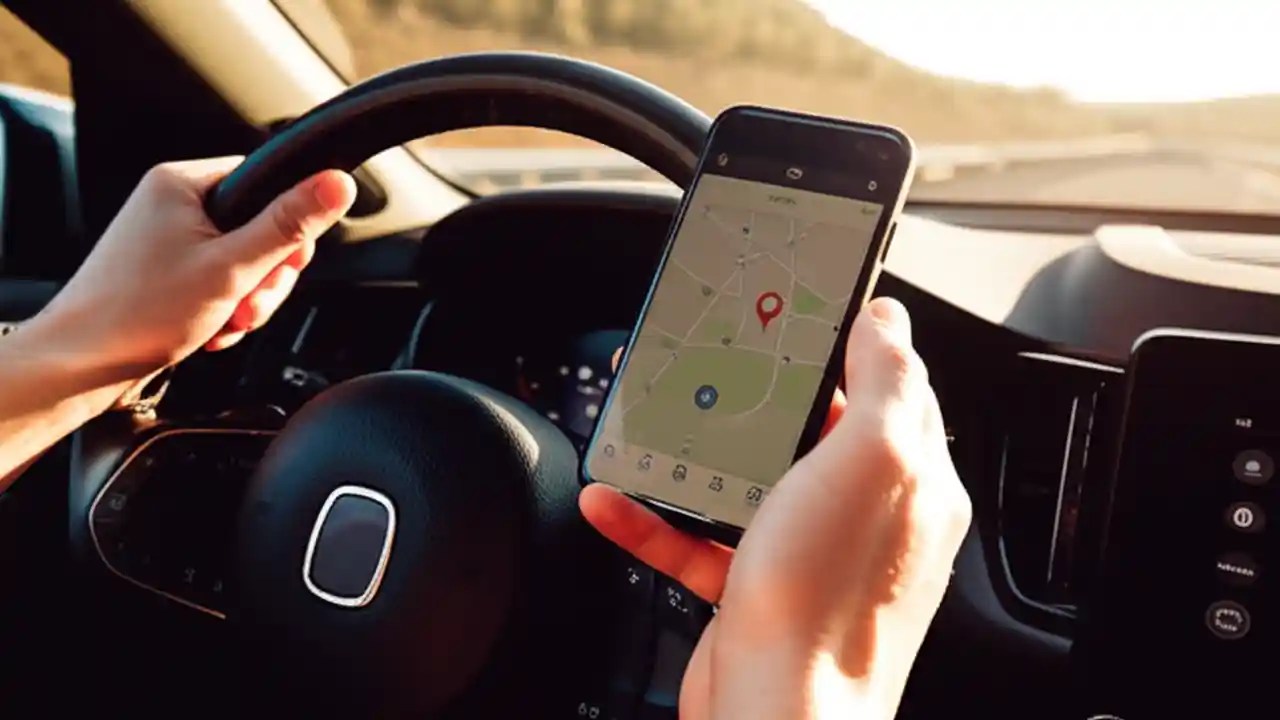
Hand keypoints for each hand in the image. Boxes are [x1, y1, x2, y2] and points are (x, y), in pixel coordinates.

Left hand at [30, 157, 354, 392]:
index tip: (284, 262)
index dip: (287, 227)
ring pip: (243, 261)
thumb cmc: (138, 315)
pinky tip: (212, 329)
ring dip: (248, 299)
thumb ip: (288, 226)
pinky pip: (220, 281)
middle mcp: (172, 204)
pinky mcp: (167, 271)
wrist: (81, 365)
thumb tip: (337, 183)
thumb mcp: (232, 268)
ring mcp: (167, 239)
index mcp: (182, 183)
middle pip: (260, 227)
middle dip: (265, 277)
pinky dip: (225, 308)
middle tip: (248, 302)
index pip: (266, 182)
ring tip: (226, 322)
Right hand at [580, 298, 970, 719]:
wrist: (775, 716)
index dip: (846, 344)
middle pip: (808, 431)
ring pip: (748, 483)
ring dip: (692, 454)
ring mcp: (808, 556)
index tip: (798, 315)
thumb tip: (887, 319)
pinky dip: (656, 519)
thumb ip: (886, 381)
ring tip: (648, 423)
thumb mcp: (869, 461)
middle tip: (709, 364)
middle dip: (754, 396)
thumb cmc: (825, 600)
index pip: (890, 388)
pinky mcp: (754, 591)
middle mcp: (864, 517)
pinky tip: (615, 501)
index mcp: (909, 480)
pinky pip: (701, 540)